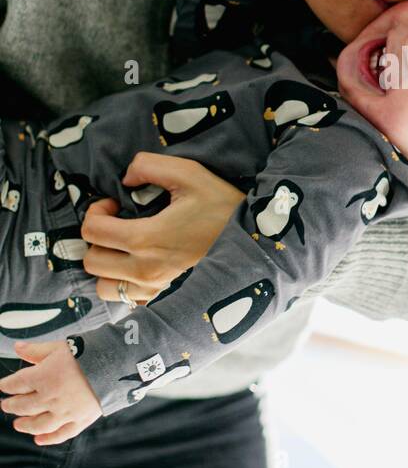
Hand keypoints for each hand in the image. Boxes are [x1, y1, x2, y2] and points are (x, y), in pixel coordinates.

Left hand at [0, 341, 100, 444]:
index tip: (3, 386)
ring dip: (25, 425)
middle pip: (23, 405)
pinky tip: (39, 440)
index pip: (16, 384)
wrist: (116, 364)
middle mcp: (50, 397)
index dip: (6, 385)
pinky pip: (61, 434)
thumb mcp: (59, 347)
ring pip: (38, 424)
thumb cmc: (88, 352)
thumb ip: (36, 350)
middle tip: (6, 405)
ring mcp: (65, 411)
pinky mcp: (80, 420)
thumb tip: (17, 347)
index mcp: (43, 376)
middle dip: (11, 405)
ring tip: (18, 424)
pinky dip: (48, 439)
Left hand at [81, 152, 245, 302]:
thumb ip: (149, 165)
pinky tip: (140, 267)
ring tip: (125, 249)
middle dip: (98, 239)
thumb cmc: (223, 206)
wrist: (255, 241)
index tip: (115, 205)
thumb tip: (126, 178)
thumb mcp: (190, 173)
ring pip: (104, 287)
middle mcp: (145, 269)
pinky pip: (127, 301)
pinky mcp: (165, 299)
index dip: (96, 212)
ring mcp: (154, 289)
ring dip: (107, 266)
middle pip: (92, 261)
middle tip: (118, 224)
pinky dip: (124, 285)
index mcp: (146, 239)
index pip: (92, 231)